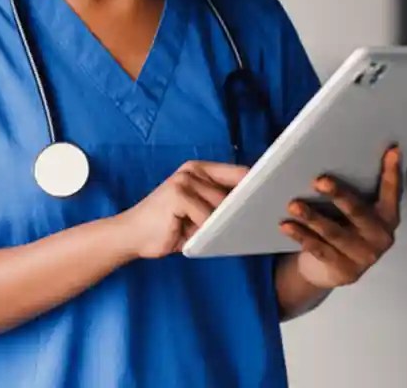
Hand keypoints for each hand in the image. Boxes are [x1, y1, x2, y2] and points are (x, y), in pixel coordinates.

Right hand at [111, 161, 248, 259]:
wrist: (131, 235)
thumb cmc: (168, 227)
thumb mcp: (199, 215)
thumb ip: (219, 207)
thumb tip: (255, 212)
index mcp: (200, 169)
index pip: (240, 173)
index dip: (257, 186)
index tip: (275, 200)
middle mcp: (193, 170)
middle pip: (235, 192)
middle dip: (241, 212)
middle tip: (247, 227)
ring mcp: (185, 180)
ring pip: (222, 206)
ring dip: (220, 225)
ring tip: (206, 234)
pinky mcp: (178, 194)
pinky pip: (206, 217)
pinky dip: (204, 231)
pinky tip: (192, 236)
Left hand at [281, 145, 402, 289]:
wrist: (331, 269)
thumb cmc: (340, 227)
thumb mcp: (350, 210)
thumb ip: (351, 189)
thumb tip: (325, 153)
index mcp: (387, 216)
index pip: (393, 191)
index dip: (392, 171)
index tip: (390, 150)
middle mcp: (381, 236)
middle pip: (359, 211)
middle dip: (339, 194)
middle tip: (320, 180)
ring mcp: (365, 256)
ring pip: (335, 232)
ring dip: (313, 217)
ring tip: (294, 204)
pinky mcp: (344, 270)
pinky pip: (319, 249)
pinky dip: (301, 236)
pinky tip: (286, 225)